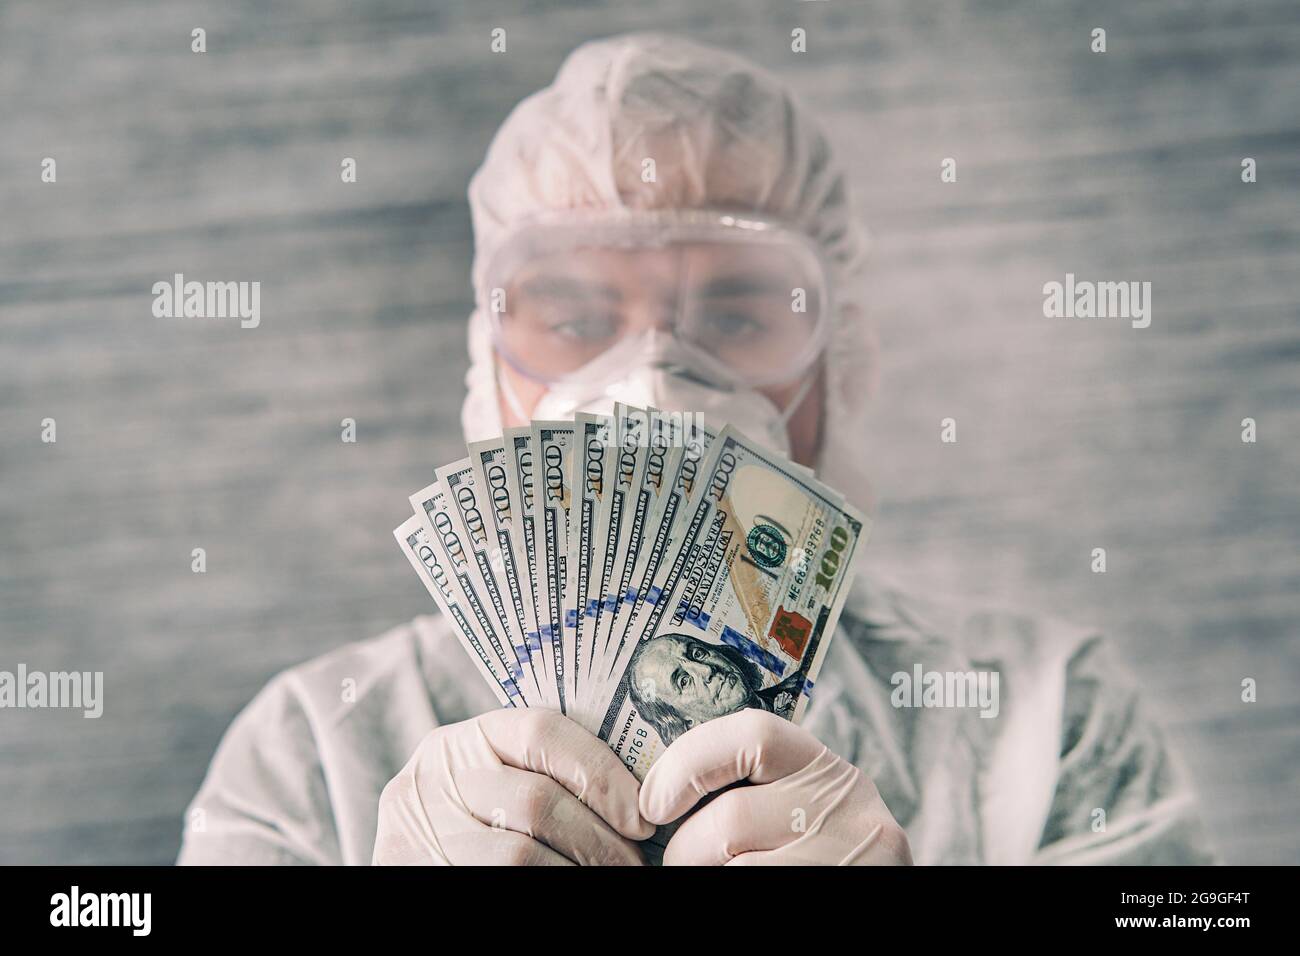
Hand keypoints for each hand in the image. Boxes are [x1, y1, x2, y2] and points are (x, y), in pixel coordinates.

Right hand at [373, 709, 653, 864]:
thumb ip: (543, 776)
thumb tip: (636, 800)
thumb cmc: (473, 823)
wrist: (418, 860)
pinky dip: (549, 886)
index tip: (642, 816)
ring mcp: (419, 830)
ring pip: (520, 855)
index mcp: (462, 741)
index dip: (601, 773)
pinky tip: (572, 886)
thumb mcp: (494, 784)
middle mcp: (432, 778)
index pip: (541, 732)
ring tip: (609, 877)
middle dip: (599, 837)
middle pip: (537, 799)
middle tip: (634, 862)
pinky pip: (499, 883)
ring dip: (578, 870)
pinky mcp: (410, 870)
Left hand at [639, 709, 912, 864]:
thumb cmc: (818, 854)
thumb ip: (753, 791)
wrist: (887, 907)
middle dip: (686, 847)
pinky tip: (734, 890)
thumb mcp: (799, 807)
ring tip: (707, 877)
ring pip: (738, 868)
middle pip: (731, 817)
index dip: (689, 761)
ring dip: (703, 876)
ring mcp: (853, 856)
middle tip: (679, 862)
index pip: (752, 734)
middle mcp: (849, 806)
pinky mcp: (851, 891)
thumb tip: (657, 797)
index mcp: (824, 767)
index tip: (655, 802)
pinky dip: (732, 889)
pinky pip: (756, 890)